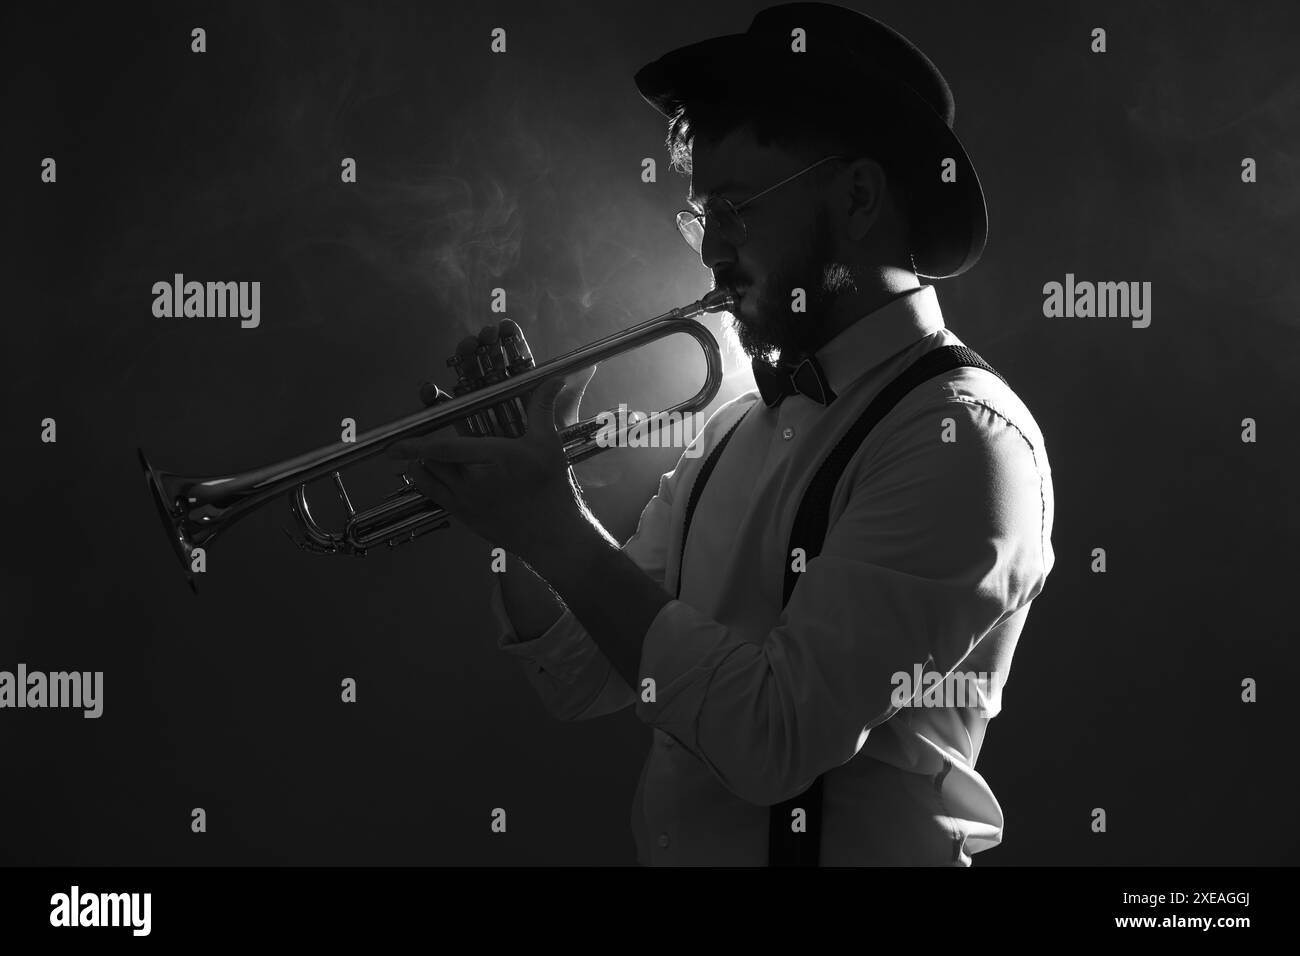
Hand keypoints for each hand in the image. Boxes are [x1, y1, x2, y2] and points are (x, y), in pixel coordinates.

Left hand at [389, 358, 596, 562]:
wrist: (553, 536)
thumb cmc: (553, 490)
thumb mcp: (548, 445)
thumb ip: (542, 409)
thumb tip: (553, 379)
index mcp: (493, 459)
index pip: (444, 450)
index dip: (416, 445)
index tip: (393, 444)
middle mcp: (473, 483)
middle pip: (430, 462)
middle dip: (424, 448)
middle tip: (426, 437)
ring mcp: (466, 503)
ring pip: (428, 481)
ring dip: (423, 466)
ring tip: (428, 456)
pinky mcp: (465, 517)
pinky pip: (435, 497)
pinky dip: (429, 483)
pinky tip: (438, 475)